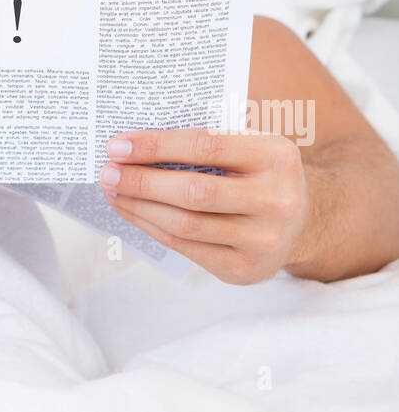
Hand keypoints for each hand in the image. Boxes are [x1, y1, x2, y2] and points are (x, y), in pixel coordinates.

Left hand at [99, 127, 309, 283]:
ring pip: (186, 224)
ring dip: (140, 207)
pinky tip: (133, 212)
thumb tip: (136, 143)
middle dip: (142, 181)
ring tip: (112, 191)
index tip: (118, 144)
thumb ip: (207, 141)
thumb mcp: (250, 145)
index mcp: (277, 155)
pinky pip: (186, 247)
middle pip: (194, 191)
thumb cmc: (260, 172)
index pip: (206, 146)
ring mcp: (262, 240)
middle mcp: (276, 200)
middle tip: (107, 171)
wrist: (305, 220)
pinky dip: (152, 227)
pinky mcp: (244, 269)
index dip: (157, 146)